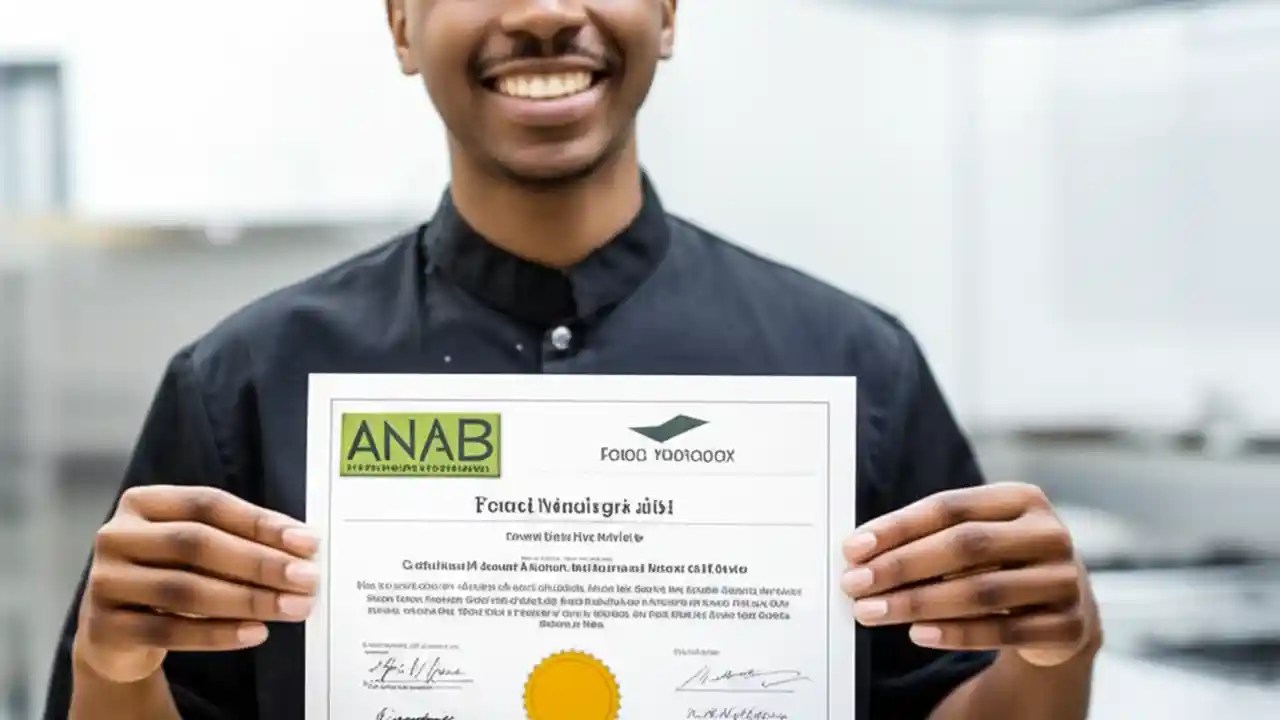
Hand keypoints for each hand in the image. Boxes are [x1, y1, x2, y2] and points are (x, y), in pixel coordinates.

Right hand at [74, 486, 319, 683]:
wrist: (115, 635)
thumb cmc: (170, 576)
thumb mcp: (196, 550)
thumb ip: (239, 540)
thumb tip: (303, 547)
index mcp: (143, 503)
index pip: (208, 504)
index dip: (259, 521)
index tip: (306, 542)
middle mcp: (117, 536)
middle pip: (196, 543)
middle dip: (259, 562)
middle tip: (305, 578)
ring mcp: (105, 582)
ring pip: (185, 589)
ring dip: (247, 599)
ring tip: (290, 607)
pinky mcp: (106, 628)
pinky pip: (170, 631)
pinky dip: (219, 633)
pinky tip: (256, 632)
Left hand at [841, 482, 1099, 666]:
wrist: (1065, 610)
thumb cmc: (1003, 563)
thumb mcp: (977, 538)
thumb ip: (928, 538)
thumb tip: (860, 553)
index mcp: (1023, 499)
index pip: (950, 507)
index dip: (898, 527)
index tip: (853, 548)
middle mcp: (1049, 534)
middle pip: (965, 546)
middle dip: (902, 566)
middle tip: (855, 583)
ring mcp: (1065, 581)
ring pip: (981, 591)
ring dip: (918, 603)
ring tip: (873, 612)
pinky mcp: (1069, 626)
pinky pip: (1003, 631)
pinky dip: (955, 634)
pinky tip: (917, 633)